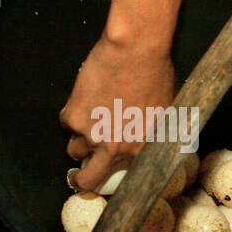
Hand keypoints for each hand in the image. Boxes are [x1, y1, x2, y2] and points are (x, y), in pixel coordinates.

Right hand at [60, 34, 175, 189]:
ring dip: (78, 139)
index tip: (107, 170)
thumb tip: (143, 138)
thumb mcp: (165, 112)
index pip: (122, 177)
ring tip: (86, 121)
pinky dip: (72, 112)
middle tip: (77, 177)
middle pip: (88, 180)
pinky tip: (85, 96)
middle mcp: (115, 149)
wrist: (135, 51)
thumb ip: (151, 133)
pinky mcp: (74, 116)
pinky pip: (66, 121)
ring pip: (73, 149)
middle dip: (81, 180)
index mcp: (140, 150)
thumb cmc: (156, 74)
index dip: (112, 173)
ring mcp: (91, 135)